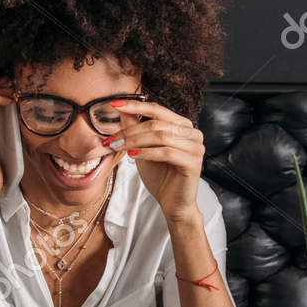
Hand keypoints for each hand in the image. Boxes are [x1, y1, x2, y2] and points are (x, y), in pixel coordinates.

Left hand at [110, 102, 204, 221]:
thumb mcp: (142, 149)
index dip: (135, 106)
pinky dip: (146, 152)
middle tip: (110, 140)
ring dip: (134, 141)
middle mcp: (192, 132)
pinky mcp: (193, 161)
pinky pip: (166, 152)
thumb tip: (122, 110)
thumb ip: (135, 129)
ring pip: (160, 136)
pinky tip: (132, 155)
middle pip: (156, 124)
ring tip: (118, 147)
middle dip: (130, 131)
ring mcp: (195, 146)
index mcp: (182, 125)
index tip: (114, 103)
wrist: (172, 203)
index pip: (157, 109)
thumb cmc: (160, 176)